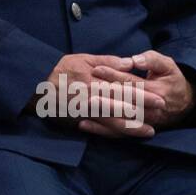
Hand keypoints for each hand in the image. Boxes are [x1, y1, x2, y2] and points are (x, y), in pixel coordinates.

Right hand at [23, 53, 166, 138]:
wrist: (34, 86)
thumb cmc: (60, 70)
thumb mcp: (82, 58)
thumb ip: (107, 61)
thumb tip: (129, 63)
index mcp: (95, 79)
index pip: (124, 87)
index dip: (143, 94)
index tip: (159, 98)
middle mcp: (92, 96)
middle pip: (122, 105)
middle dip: (143, 111)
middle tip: (161, 114)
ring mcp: (85, 111)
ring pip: (113, 121)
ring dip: (132, 127)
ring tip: (149, 131)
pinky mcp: (79, 121)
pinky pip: (99, 129)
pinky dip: (114, 133)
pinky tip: (126, 136)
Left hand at [86, 49, 195, 134]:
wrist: (184, 105)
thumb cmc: (172, 81)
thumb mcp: (167, 65)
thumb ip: (152, 60)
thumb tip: (134, 60)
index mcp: (155, 90)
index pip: (130, 82)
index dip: (113, 74)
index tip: (96, 68)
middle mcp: (148, 109)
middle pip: (121, 101)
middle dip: (101, 95)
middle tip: (81, 89)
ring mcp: (141, 122)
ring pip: (117, 119)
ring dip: (97, 115)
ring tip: (79, 109)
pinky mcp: (135, 130)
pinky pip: (116, 132)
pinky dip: (99, 130)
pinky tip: (83, 124)